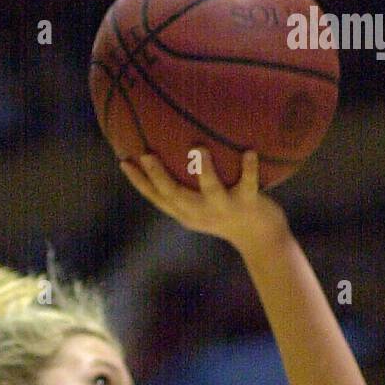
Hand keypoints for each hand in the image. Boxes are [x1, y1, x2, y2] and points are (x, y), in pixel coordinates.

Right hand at [119, 148, 287, 253]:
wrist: (262, 239)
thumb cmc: (232, 213)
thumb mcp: (206, 204)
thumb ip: (191, 184)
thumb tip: (183, 145)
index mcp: (186, 212)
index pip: (156, 197)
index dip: (138, 181)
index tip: (123, 161)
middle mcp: (200, 212)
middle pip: (173, 195)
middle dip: (157, 176)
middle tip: (146, 154)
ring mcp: (223, 209)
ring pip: (210, 191)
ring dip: (204, 171)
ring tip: (199, 149)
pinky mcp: (248, 205)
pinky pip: (248, 185)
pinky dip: (250, 169)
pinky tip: (250, 151)